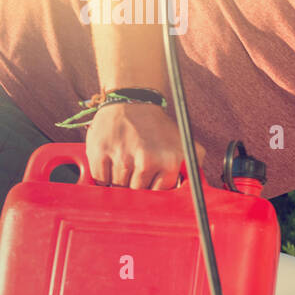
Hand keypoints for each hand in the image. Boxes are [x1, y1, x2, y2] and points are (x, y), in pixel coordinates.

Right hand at [85, 102, 206, 188]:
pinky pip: (100, 179)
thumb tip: (194, 187)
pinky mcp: (100, 153)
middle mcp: (147, 160)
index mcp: (170, 161)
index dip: (153, 190)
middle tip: (135, 172)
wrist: (133, 102)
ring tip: (125, 163)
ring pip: (118, 187)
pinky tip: (111, 163)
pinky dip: (103, 176)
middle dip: (136, 185)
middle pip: (137, 191)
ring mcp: (122, 157)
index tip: (149, 185)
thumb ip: (195, 165)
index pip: (159, 193)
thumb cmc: (159, 127)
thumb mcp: (185, 143)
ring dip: (119, 180)